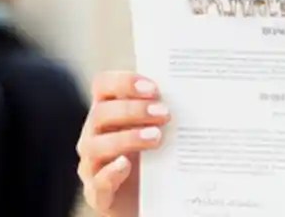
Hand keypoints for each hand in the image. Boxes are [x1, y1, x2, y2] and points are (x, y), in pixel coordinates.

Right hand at [76, 72, 170, 216]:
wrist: (147, 202)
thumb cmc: (152, 160)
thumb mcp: (155, 132)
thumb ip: (162, 113)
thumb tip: (192, 94)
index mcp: (107, 113)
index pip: (103, 86)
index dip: (124, 82)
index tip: (153, 88)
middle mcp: (93, 135)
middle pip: (101, 113)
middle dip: (133, 110)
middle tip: (164, 113)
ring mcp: (92, 165)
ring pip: (96, 146)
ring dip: (127, 138)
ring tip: (156, 137)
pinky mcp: (98, 194)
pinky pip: (98, 182)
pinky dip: (111, 172)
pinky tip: (126, 165)